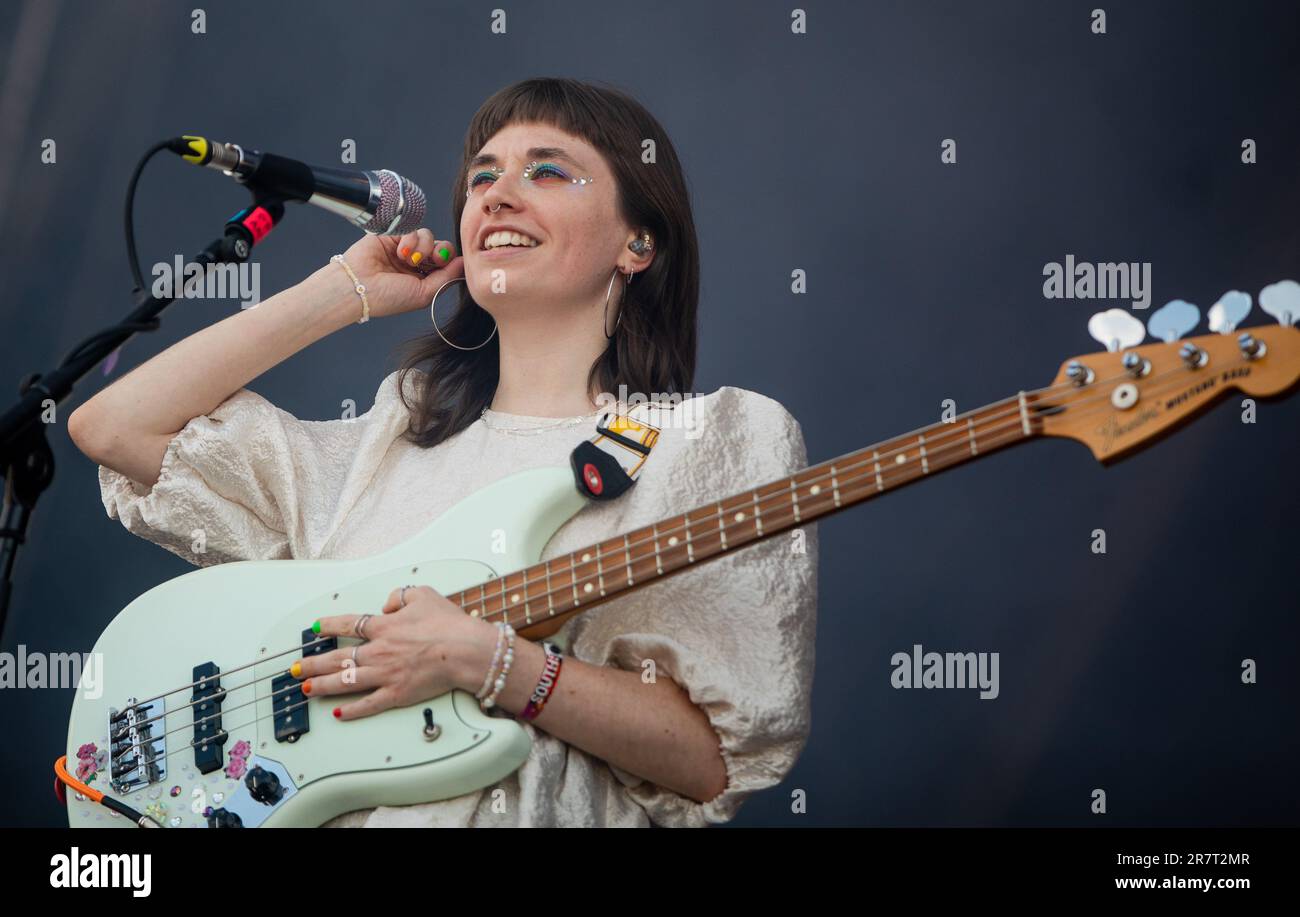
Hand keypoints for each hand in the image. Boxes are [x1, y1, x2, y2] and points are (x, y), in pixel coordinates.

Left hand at [293, 585, 495, 719]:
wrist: (465, 650)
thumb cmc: (449, 624)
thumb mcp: (424, 594)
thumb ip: (400, 595)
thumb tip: (387, 604)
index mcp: (384, 626)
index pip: (347, 625)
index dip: (328, 626)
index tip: (314, 628)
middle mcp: (378, 651)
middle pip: (336, 658)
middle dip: (312, 662)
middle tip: (295, 667)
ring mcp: (385, 674)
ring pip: (344, 682)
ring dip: (322, 685)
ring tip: (306, 688)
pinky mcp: (396, 694)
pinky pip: (368, 704)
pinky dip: (351, 710)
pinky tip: (338, 713)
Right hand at [337, 228, 464, 318]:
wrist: (358, 286)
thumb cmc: (389, 297)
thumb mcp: (424, 293)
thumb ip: (446, 277)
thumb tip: (463, 262)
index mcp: (424, 280)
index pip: (447, 264)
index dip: (449, 260)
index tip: (443, 264)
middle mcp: (416, 264)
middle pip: (441, 247)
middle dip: (440, 251)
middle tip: (432, 259)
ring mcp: (404, 249)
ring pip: (428, 236)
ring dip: (423, 247)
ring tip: (408, 259)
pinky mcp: (393, 236)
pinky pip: (413, 229)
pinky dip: (410, 239)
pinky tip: (400, 252)